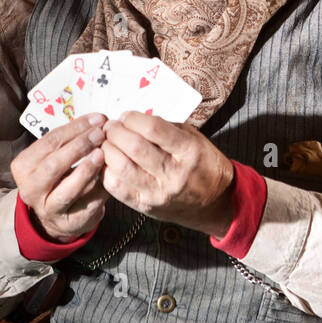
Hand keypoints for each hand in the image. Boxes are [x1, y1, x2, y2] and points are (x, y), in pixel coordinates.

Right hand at [10, 113, 110, 242]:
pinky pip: (86, 205)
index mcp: (23, 167)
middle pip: (54, 165)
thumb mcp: (55, 156)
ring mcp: (48, 209)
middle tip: (101, 134)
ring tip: (103, 154)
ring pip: (68, 189)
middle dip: (79, 146)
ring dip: (87, 169)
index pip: (49, 142)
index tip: (97, 119)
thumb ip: (70, 140)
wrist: (58, 214)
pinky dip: (99, 189)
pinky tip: (110, 176)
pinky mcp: (68, 224)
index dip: (75, 128)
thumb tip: (98, 121)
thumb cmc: (58, 176)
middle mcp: (31, 189)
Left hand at [102, 112, 234, 237]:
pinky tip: (109, 163)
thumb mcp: (192, 138)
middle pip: (134, 147)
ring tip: (107, 143)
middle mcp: (173, 173)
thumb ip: (164, 128)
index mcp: (188, 150)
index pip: (153, 129)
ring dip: (107, 151)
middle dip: (116, 132)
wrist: (214, 202)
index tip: (126, 116)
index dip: (133, 118)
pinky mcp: (146, 206)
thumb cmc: (202, 164)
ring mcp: (158, 192)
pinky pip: (117, 189)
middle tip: (111, 127)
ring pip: (121, 168)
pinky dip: (106, 172)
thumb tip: (133, 120)